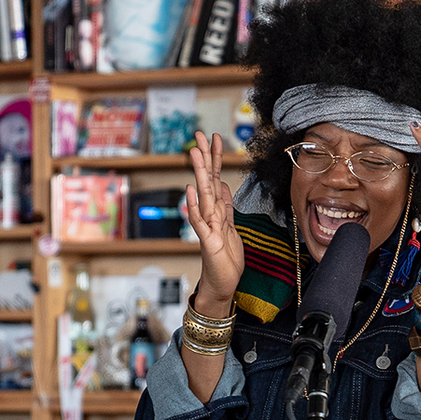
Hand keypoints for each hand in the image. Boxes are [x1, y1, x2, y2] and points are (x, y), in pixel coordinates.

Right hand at [185, 131, 243, 314]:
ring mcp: (207, 227)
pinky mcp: (208, 241)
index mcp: (217, 210)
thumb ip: (226, 208)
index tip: (214, 137)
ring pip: (203, 195)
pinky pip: (200, 222)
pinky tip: (190, 191)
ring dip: (200, 174)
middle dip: (206, 157)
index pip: (217, 178)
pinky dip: (194, 207)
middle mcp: (210, 215)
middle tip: (199, 135)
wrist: (222, 284)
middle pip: (208, 181)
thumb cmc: (225, 258)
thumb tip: (224, 187)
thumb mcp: (230, 228)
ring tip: (195, 153)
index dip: (216, 158)